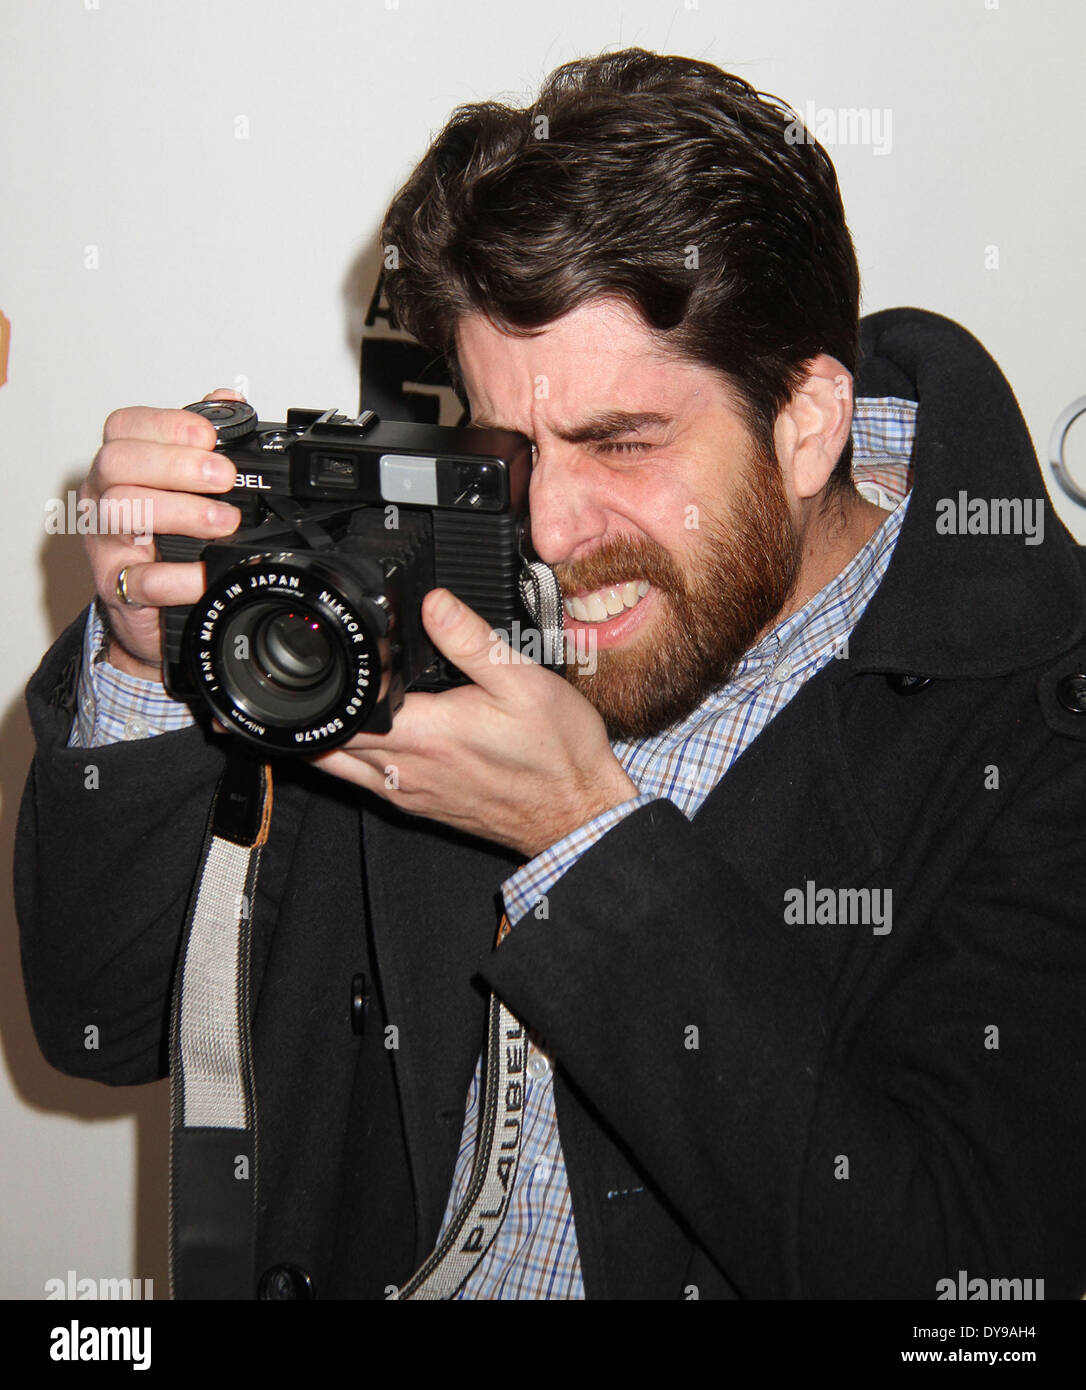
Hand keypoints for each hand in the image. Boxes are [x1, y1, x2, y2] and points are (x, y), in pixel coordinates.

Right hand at [81, 388, 244, 677]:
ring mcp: (105, 543)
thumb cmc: (160, 540)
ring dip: (179, 512)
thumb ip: (201, 442)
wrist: (146, 609)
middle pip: (116, 463)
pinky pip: (140, 579)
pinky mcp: (116, 588)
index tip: (209, 436)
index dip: (167, 424)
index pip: (124, 427)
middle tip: (224, 478)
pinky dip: (178, 576)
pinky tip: (206, 571)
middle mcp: (103, 498)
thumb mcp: (181, 486)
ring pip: (120, 512)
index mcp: (121, 466)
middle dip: (175, 464)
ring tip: (224, 521)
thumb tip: (229, 400)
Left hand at [313, 589, 638, 857]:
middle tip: (324, 679)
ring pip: (339, 768)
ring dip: (329, 737)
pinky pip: (367, 783)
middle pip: (329, 742)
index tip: (336, 655)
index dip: (330, 681)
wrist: (578, 812)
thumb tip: (432, 602)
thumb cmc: (557, 752)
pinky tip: (376, 738)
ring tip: (339, 705)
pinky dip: (354, 759)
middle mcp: (406, 769)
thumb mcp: (523, 681)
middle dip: (321, 709)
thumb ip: (471, 640)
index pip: (346, 710)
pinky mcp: (421, 806)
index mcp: (423, 733)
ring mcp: (410, 793)